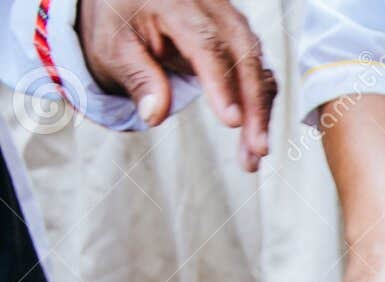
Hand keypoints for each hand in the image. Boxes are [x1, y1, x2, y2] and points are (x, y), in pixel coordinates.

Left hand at [76, 0, 275, 170]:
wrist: (134, 1)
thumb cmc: (122, 20)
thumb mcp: (114, 47)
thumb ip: (137, 78)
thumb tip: (154, 114)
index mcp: (176, 4)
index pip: (207, 44)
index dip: (222, 84)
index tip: (232, 121)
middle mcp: (212, 9)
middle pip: (245, 57)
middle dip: (255, 106)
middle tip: (256, 148)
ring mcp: (232, 23)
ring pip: (260, 68)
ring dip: (261, 113)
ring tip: (254, 154)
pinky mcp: (242, 39)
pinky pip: (260, 74)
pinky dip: (260, 106)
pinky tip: (254, 136)